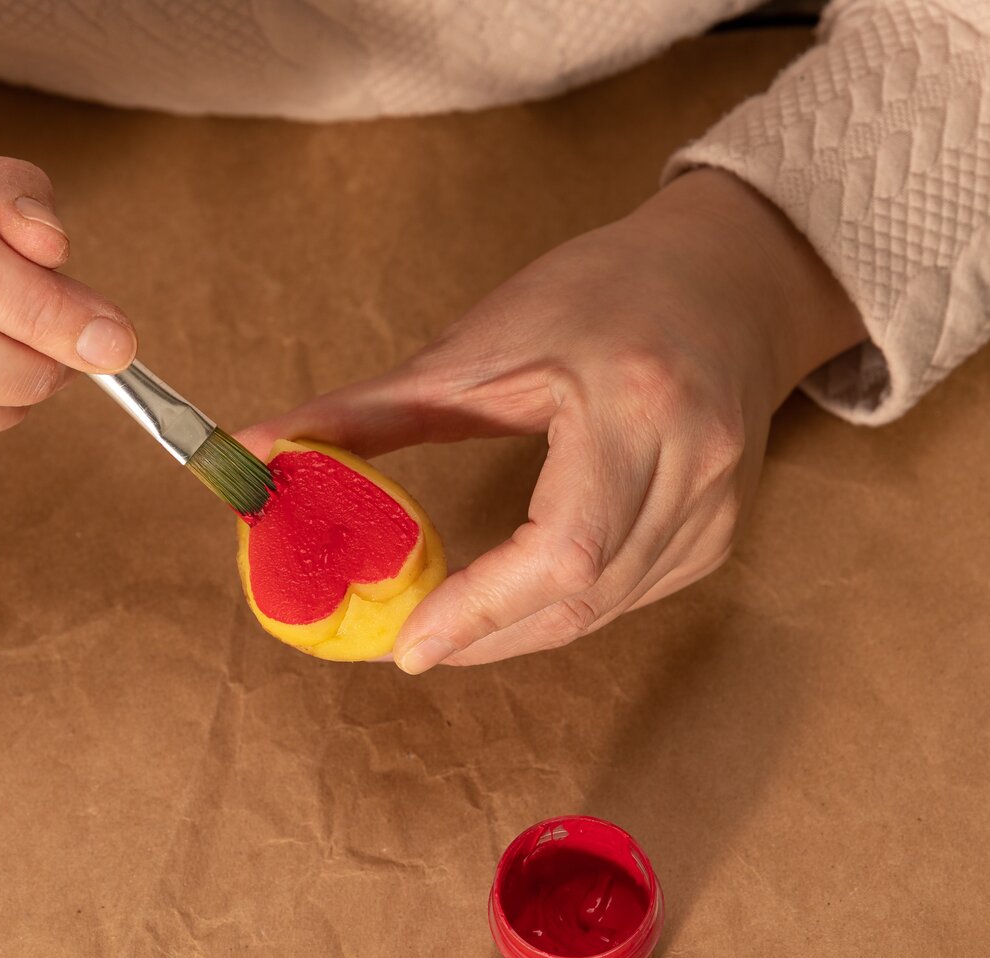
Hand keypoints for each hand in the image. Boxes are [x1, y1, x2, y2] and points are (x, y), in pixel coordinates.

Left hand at [244, 170, 864, 670]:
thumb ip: (371, 410)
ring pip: (606, 609)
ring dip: (520, 628)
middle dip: (488, 634)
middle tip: (411, 643)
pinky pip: (632, 596)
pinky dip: (566, 606)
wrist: (726, 279)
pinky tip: (519, 594)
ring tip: (450, 624)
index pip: (562, 547)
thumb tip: (263, 448)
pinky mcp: (721, 531)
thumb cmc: (600, 293)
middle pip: (583, 595)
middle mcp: (692, 465)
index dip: (482, 607)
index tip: (408, 646)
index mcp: (634, 406)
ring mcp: (717, 507)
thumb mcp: (480, 342)